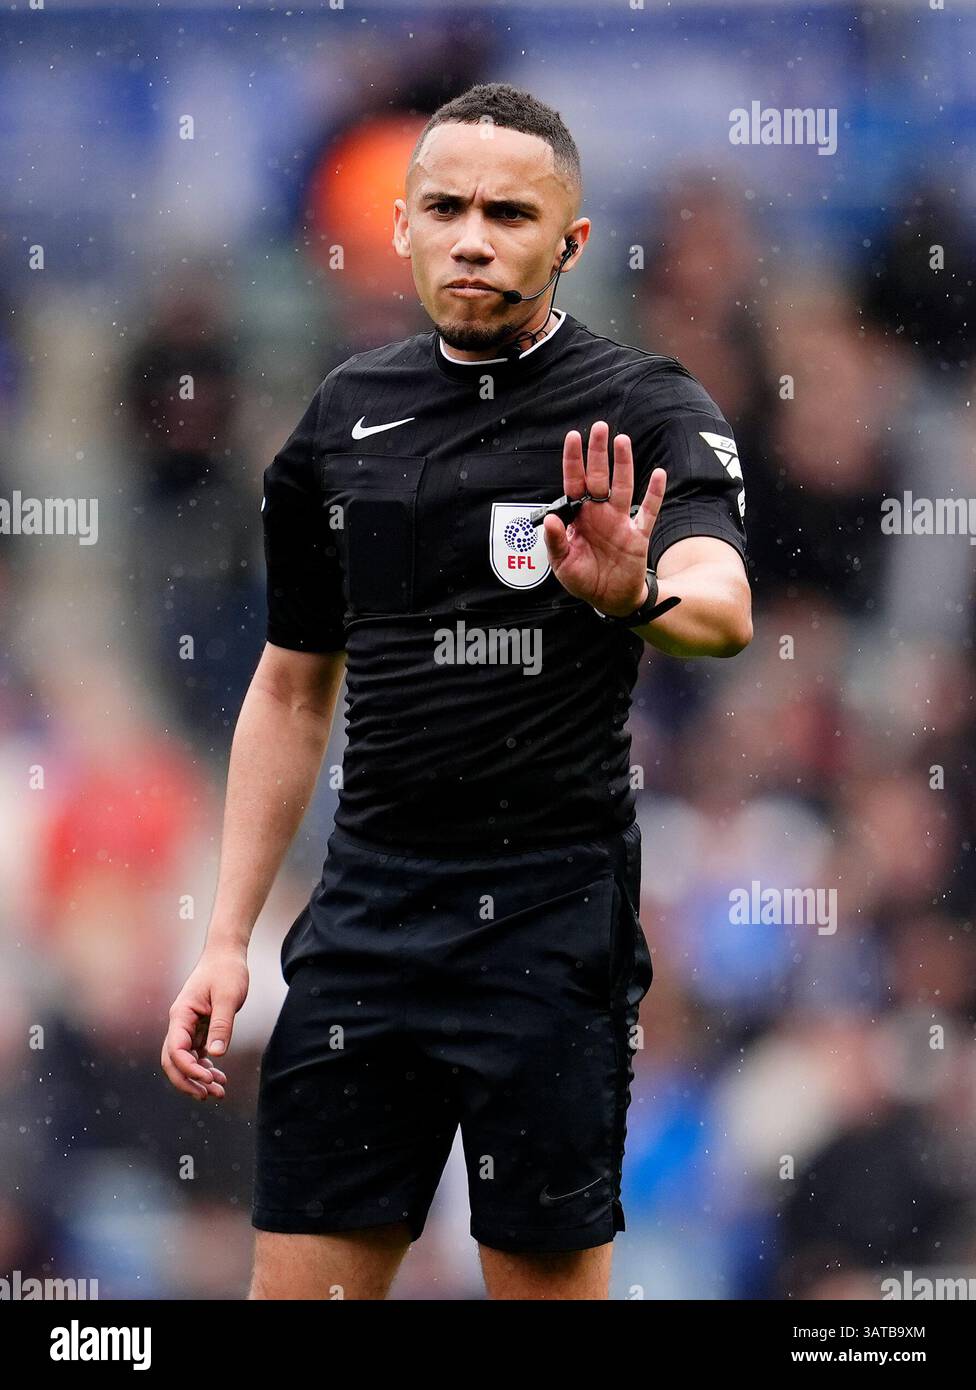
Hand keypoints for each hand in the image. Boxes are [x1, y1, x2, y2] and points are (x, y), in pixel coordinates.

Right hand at [160, 941, 248, 1101]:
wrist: (226, 954)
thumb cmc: (226, 970)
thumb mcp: (228, 996)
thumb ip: (221, 1025)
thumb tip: (216, 1055)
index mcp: (181, 1014)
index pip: (175, 1049)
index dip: (188, 1068)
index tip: (208, 1077)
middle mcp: (180, 1022)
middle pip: (173, 1060)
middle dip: (188, 1081)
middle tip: (209, 1095)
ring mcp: (188, 1026)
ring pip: (185, 1060)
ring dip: (198, 1078)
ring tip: (219, 1092)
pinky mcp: (199, 1028)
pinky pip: (196, 1053)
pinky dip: (205, 1067)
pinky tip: (219, 1077)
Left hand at [542, 421, 666, 615]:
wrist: (609, 599)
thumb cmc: (583, 578)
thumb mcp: (562, 564)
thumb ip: (555, 541)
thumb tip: (551, 518)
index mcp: (579, 517)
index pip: (574, 482)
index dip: (574, 460)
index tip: (573, 437)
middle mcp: (599, 513)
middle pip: (599, 477)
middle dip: (598, 453)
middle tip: (600, 427)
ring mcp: (620, 521)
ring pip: (623, 486)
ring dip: (623, 464)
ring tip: (622, 441)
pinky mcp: (638, 534)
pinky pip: (649, 511)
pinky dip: (654, 494)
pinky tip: (659, 474)